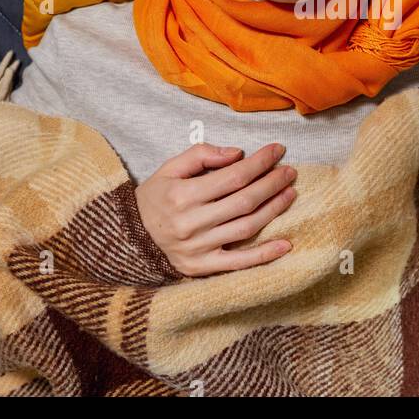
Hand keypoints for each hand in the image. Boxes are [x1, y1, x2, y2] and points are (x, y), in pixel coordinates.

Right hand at [134, 142, 297, 276]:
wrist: (129, 238)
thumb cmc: (154, 199)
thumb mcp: (169, 169)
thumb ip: (201, 155)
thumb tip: (238, 153)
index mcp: (183, 195)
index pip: (233, 176)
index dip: (259, 163)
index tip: (278, 151)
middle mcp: (192, 222)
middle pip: (244, 201)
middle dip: (272, 183)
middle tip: (290, 172)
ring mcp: (198, 248)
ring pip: (246, 227)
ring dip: (274, 210)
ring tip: (290, 194)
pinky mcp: (202, 268)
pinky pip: (239, 263)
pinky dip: (264, 255)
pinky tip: (285, 244)